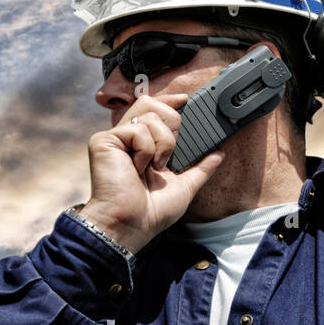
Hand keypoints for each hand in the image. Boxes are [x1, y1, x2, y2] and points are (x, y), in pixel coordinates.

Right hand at [78, 93, 225, 253]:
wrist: (132, 224)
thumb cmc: (151, 212)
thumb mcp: (184, 187)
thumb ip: (200, 168)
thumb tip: (219, 154)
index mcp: (142, 147)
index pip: (153, 111)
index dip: (169, 101)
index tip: (186, 99)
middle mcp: (126, 139)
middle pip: (151, 104)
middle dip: (171, 123)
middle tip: (169, 152)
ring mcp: (114, 139)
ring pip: (149, 114)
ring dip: (163, 143)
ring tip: (154, 166)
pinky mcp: (104, 141)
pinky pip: (138, 129)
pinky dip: (147, 151)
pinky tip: (139, 168)